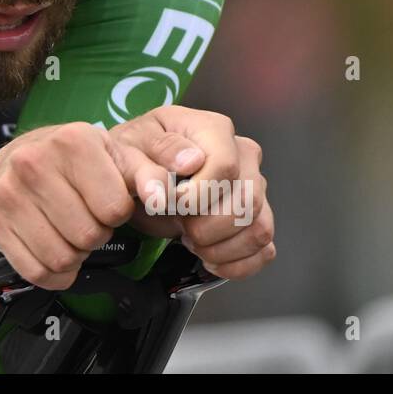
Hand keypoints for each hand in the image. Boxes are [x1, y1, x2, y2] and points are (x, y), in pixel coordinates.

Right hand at [0, 122, 170, 289]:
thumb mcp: (120, 156)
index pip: (115, 209)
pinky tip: (55, 247)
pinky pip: (35, 271)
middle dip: (96, 233)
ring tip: (70, 229)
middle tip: (87, 216)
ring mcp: (7, 192)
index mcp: (71, 141)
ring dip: (75, 254)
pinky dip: (53, 272)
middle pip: (88, 235)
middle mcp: (33, 162)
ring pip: (61, 257)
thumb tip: (161, 198)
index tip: (106, 199)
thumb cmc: (79, 159)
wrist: (25, 155)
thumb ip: (150, 175)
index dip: (118, 212)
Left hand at [109, 105, 274, 280]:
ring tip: (191, 240)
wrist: (138, 175)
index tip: (172, 205)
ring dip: (220, 248)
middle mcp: (242, 155)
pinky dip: (236, 264)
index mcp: (213, 129)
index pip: (225, 165)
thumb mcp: (128, 149)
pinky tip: (209, 258)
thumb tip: (188, 163)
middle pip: (247, 201)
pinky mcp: (256, 216)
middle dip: (207, 226)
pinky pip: (264, 249)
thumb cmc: (136, 156)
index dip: (198, 195)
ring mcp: (254, 187)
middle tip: (179, 225)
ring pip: (259, 228)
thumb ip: (152, 158)